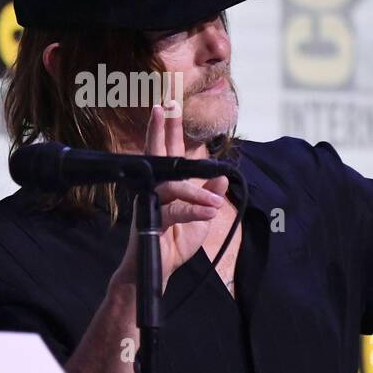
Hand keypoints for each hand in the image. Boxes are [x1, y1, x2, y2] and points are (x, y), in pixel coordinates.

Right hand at [114, 102, 228, 285]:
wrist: (159, 269)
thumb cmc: (175, 242)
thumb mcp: (202, 216)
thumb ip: (210, 195)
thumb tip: (222, 175)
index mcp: (168, 184)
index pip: (171, 152)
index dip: (171, 129)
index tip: (170, 104)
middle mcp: (155, 189)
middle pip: (157, 154)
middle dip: (161, 130)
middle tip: (164, 106)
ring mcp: (150, 203)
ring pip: (172, 187)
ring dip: (196, 193)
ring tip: (215, 204)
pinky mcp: (151, 221)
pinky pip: (175, 211)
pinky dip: (194, 212)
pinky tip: (209, 213)